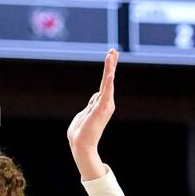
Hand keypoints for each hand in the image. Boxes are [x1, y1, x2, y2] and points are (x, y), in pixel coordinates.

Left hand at [66, 49, 117, 179]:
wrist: (81, 145)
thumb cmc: (80, 133)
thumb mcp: (85, 114)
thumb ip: (91, 104)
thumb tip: (95, 97)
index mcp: (101, 104)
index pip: (105, 83)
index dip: (108, 70)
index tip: (110, 56)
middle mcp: (106, 103)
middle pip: (108, 80)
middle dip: (111, 64)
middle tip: (113, 50)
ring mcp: (104, 106)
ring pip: (108, 83)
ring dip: (110, 68)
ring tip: (112, 55)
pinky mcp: (101, 110)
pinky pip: (106, 94)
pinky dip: (108, 84)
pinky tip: (110, 75)